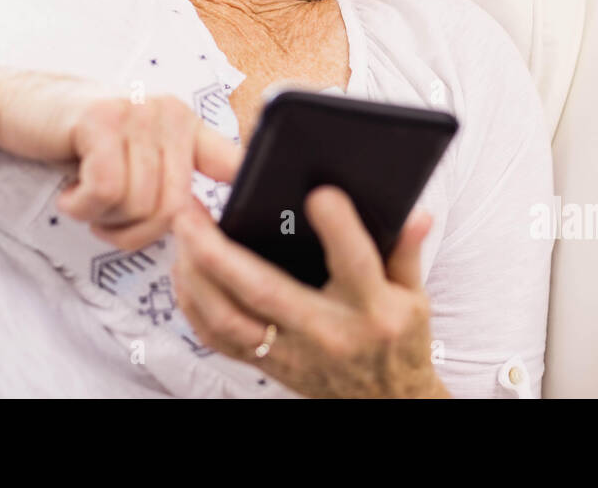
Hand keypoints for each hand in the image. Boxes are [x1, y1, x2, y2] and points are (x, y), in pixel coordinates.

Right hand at [0, 69, 242, 251]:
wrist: (15, 105)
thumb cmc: (75, 142)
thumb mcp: (133, 152)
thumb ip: (171, 177)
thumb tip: (205, 226)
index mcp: (186, 125)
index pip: (235, 164)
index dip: (242, 201)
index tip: (233, 232)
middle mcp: (171, 113)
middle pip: (174, 209)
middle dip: (135, 232)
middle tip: (104, 218)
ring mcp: (137, 112)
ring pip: (140, 205)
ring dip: (103, 220)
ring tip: (84, 197)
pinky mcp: (101, 120)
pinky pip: (106, 192)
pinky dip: (81, 207)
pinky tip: (68, 192)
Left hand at [171, 185, 448, 397]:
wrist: (389, 404)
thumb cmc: (400, 341)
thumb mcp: (415, 295)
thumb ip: (407, 250)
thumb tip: (416, 212)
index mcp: (373, 309)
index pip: (355, 262)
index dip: (338, 226)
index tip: (317, 192)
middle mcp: (328, 332)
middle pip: (265, 291)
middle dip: (219, 251)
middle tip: (190, 211)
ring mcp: (293, 354)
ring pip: (230, 319)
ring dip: (196, 276)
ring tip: (181, 233)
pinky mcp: (270, 366)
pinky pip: (220, 340)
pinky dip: (193, 306)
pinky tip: (183, 273)